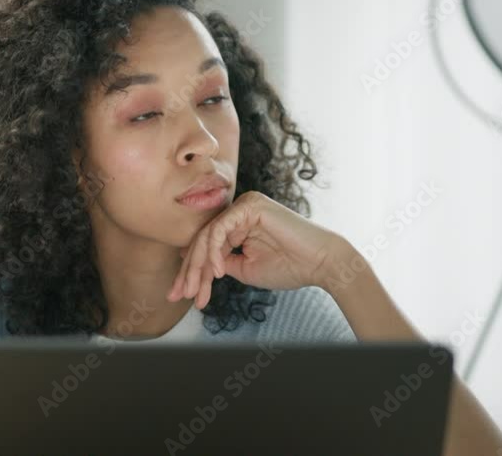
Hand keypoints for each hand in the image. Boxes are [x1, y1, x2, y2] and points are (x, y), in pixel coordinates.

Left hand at [166, 191, 347, 308]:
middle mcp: (239, 211)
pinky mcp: (250, 205)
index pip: (207, 246)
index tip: (181, 295)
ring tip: (197, 290)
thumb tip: (196, 265)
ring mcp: (244, 206)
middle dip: (189, 271)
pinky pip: (221, 228)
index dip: (192, 271)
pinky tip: (216, 271)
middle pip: (203, 240)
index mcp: (238, 224)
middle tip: (180, 295)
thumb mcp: (244, 269)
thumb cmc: (289, 267)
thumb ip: (220, 263)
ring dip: (198, 266)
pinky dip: (214, 252)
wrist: (321, 264)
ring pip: (208, 235)